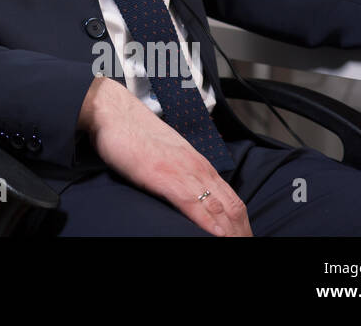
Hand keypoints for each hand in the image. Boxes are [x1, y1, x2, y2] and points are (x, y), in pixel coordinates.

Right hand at [78, 76, 251, 235]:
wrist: (115, 113)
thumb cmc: (136, 136)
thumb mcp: (168, 157)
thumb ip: (182, 175)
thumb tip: (189, 196)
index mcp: (200, 165)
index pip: (232, 200)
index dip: (242, 225)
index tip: (243, 238)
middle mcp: (198, 168)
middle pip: (232, 208)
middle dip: (241, 232)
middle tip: (245, 247)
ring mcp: (183, 171)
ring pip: (218, 207)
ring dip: (230, 232)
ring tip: (236, 246)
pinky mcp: (164, 175)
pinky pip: (192, 202)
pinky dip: (207, 221)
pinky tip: (216, 234)